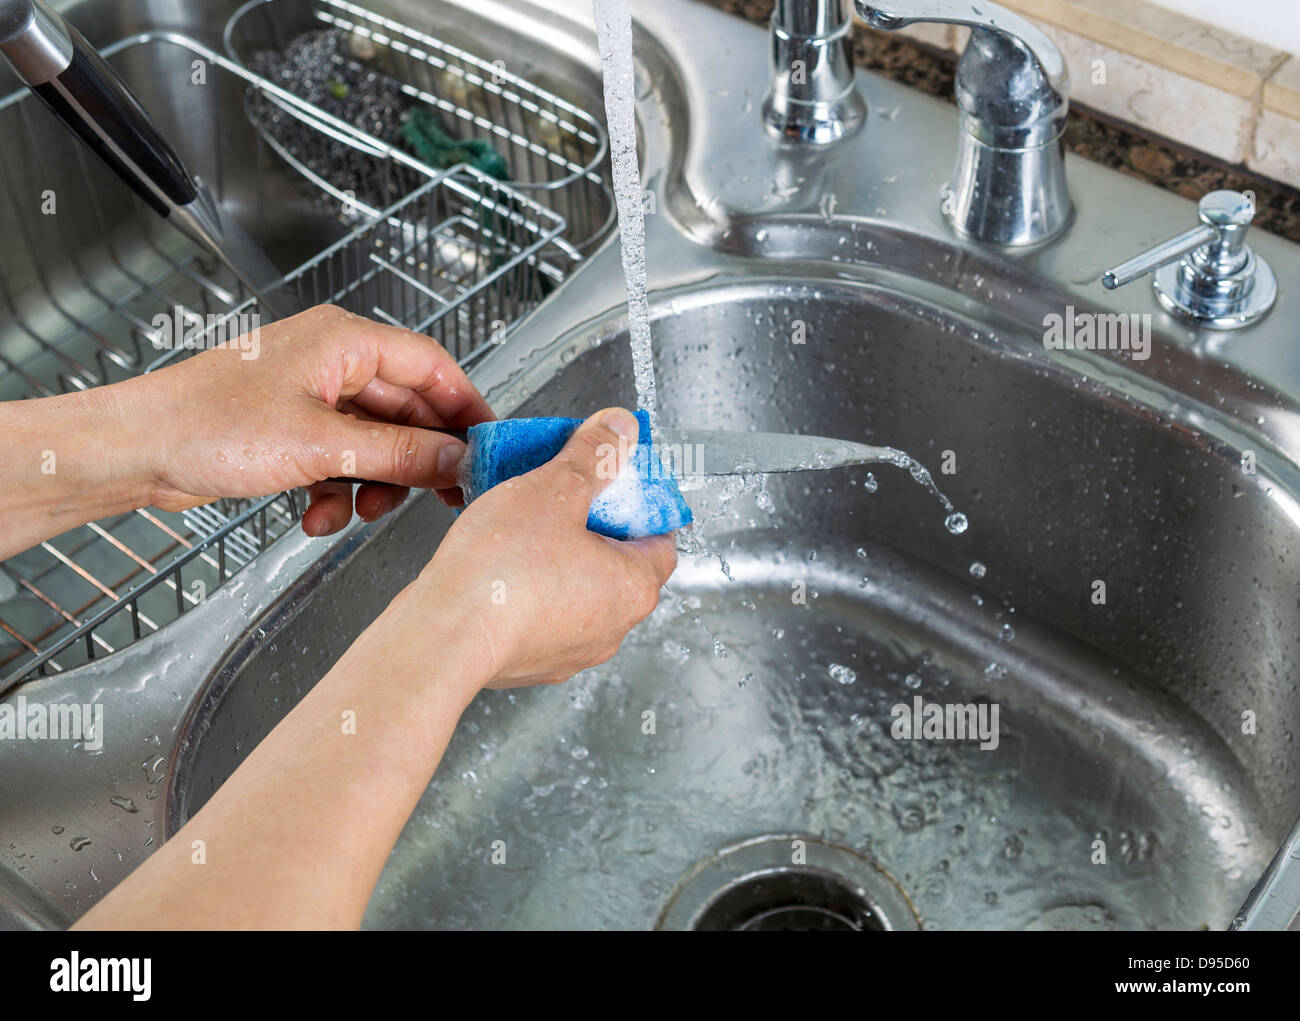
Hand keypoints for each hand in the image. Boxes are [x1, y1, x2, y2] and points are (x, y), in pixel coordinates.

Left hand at [119, 304, 493, 535]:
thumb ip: (399, 453)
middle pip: (407, 410)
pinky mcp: (291, 431)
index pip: (432, 366)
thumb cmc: (206, 425)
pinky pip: (341, 460)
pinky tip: (319, 515)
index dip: (466, 407)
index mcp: (344, 342)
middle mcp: (332, 363)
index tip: (488, 448)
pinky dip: (339, 490)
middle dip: (419, 459)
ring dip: (376, 483)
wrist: (134, 450)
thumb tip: (457, 459)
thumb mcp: (322, 445)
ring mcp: (311, 398)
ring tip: (361, 512)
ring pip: (375, 442)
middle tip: (443, 498)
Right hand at [408, 408, 677, 689]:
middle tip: (567, 495)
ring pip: (579, 590)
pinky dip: (532, 589)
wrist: (445, 634)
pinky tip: (503, 563)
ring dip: (561, 558)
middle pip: (620, 562)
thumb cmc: (502, 571)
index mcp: (633, 587)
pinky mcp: (531, 662)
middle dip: (595, 525)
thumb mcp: (556, 488)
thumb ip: (594, 454)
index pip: (661, 536)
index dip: (639, 501)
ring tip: (528, 525)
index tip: (615, 480)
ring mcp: (571, 650)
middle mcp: (612, 627)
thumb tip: (621, 429)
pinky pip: (543, 614)